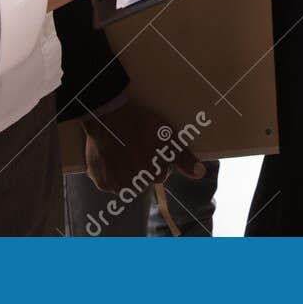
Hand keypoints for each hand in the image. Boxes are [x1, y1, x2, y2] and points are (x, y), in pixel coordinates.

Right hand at [82, 100, 204, 192]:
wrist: (109, 117)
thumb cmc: (141, 124)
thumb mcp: (167, 137)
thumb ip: (184, 158)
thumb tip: (200, 174)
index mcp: (156, 176)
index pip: (160, 173)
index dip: (154, 158)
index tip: (148, 145)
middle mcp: (138, 187)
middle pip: (143, 180)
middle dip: (140, 167)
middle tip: (134, 146)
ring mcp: (118, 187)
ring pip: (125, 183)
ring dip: (124, 172)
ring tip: (121, 151)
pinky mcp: (102, 184)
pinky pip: (108, 182)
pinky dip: (109, 172)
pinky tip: (110, 156)